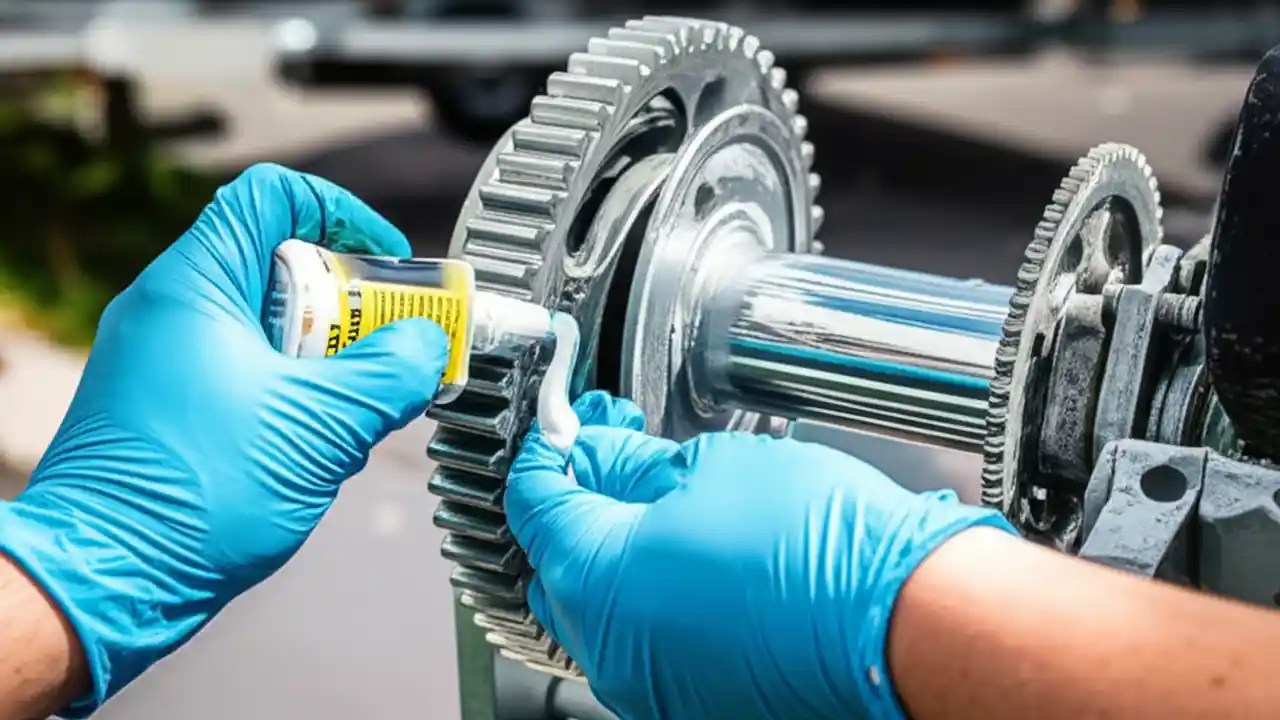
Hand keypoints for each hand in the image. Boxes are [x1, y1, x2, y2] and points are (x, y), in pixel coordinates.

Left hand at [0, 164, 447, 715]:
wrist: (106, 582)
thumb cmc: (191, 498)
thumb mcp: (321, 428)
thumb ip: (390, 376)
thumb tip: (428, 347)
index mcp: (195, 285)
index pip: (273, 195)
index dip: (342, 213)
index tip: (387, 262)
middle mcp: (171, 309)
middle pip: (280, 265)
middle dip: (349, 305)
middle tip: (390, 345)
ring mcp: (164, 358)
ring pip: (269, 326)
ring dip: (327, 357)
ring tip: (358, 408)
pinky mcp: (168, 404)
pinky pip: (247, 371)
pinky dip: (295, 391)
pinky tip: (318, 443)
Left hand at [506, 391, 1014, 719]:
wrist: (905, 622)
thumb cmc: (821, 547)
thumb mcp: (710, 468)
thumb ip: (632, 463)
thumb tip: (600, 453)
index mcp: (593, 577)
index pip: (534, 501)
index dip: (551, 449)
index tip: (570, 425)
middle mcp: (607, 647)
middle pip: (557, 562)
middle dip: (580, 501)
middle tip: (618, 453)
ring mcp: (647, 685)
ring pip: (601, 609)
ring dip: (616, 553)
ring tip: (668, 504)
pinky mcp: (689, 702)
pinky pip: (645, 643)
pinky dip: (653, 599)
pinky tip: (699, 561)